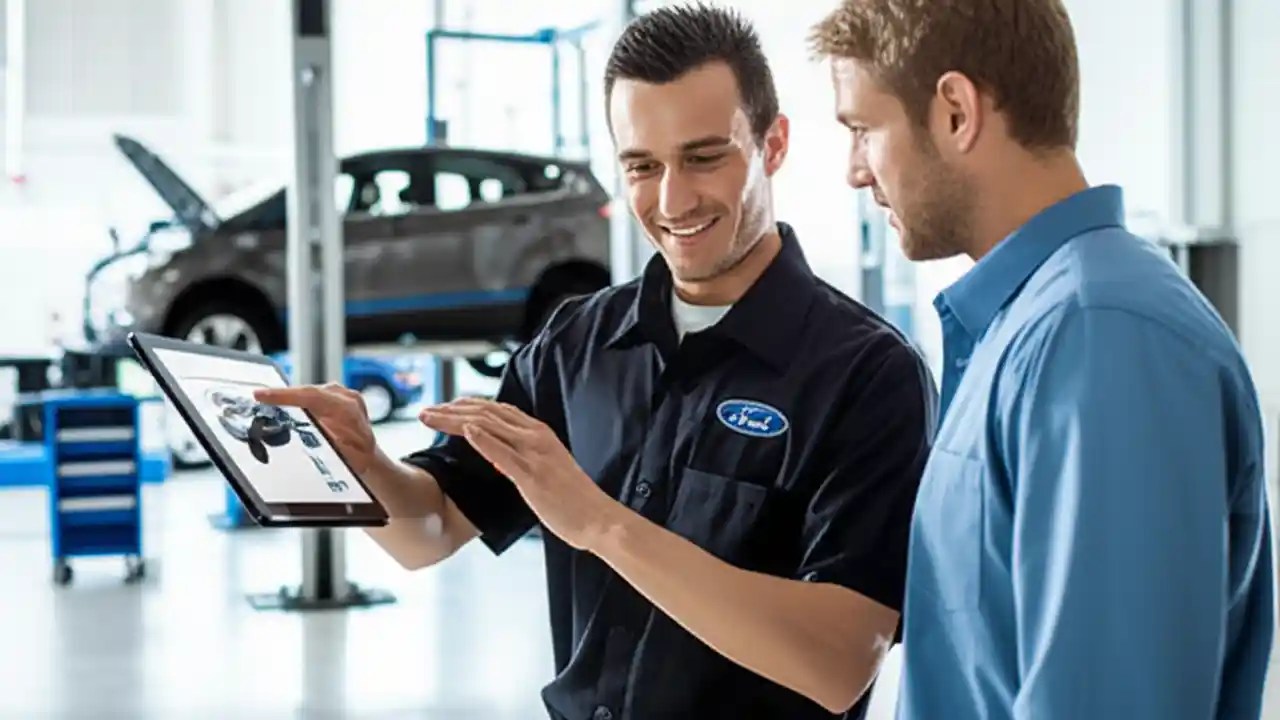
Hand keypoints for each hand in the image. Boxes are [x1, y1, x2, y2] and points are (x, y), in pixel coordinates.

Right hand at [253, 383, 377, 474]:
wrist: (368, 457)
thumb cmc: (357, 459)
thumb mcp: (344, 457)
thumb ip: (328, 443)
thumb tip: (311, 434)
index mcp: (349, 409)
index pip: (312, 396)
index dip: (285, 395)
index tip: (262, 395)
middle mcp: (345, 397)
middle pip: (307, 391)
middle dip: (281, 395)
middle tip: (257, 396)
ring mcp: (340, 394)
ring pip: (307, 392)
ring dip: (288, 398)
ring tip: (265, 400)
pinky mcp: (334, 396)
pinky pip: (310, 396)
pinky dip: (295, 401)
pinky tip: (280, 406)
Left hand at [419, 398, 618, 550]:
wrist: (598, 518)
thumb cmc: (574, 500)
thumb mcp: (547, 468)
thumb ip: (524, 457)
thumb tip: (502, 455)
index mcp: (539, 434)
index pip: (496, 411)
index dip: (467, 406)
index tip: (443, 408)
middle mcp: (535, 437)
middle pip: (486, 414)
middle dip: (452, 410)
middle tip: (425, 412)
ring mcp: (534, 455)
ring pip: (489, 427)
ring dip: (456, 420)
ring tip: (431, 418)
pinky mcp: (532, 476)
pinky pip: (504, 454)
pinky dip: (484, 440)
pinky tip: (465, 432)